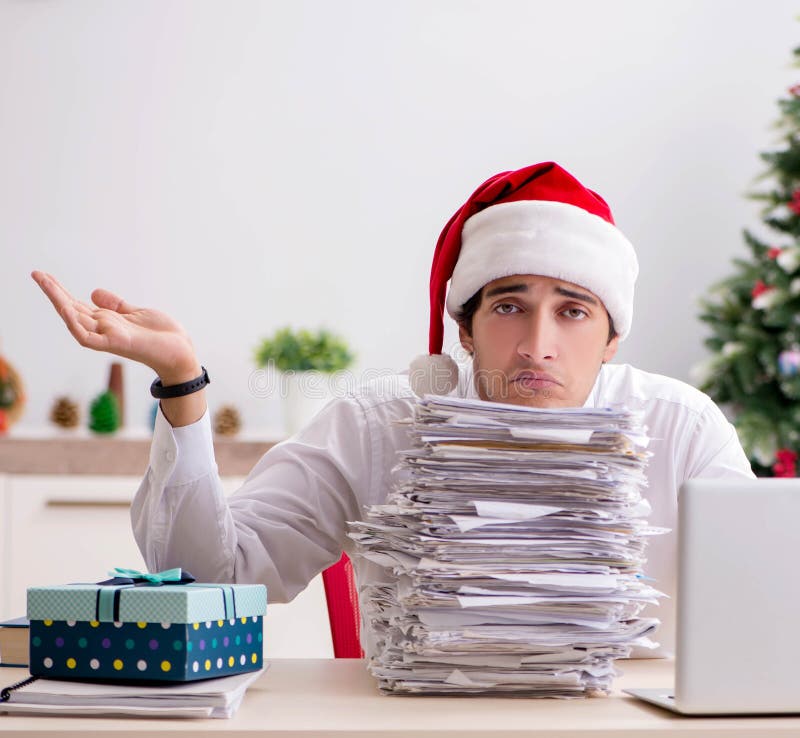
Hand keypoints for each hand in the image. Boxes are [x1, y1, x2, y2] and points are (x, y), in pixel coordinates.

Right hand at [32, 270, 198, 381]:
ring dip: (59, 302)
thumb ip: (115, 305)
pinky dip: (77, 325)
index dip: (60, 291)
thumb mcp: (136, 313)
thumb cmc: (162, 336)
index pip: (77, 305)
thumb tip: (93, 292)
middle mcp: (103, 329)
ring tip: (45, 283)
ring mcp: (108, 337)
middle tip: (36, 273)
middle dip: (53, 292)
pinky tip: (67, 310)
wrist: (181, 352)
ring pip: (75, 320)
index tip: (44, 275)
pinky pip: (89, 338)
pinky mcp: (117, 343)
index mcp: (107, 321)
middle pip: (71, 309)